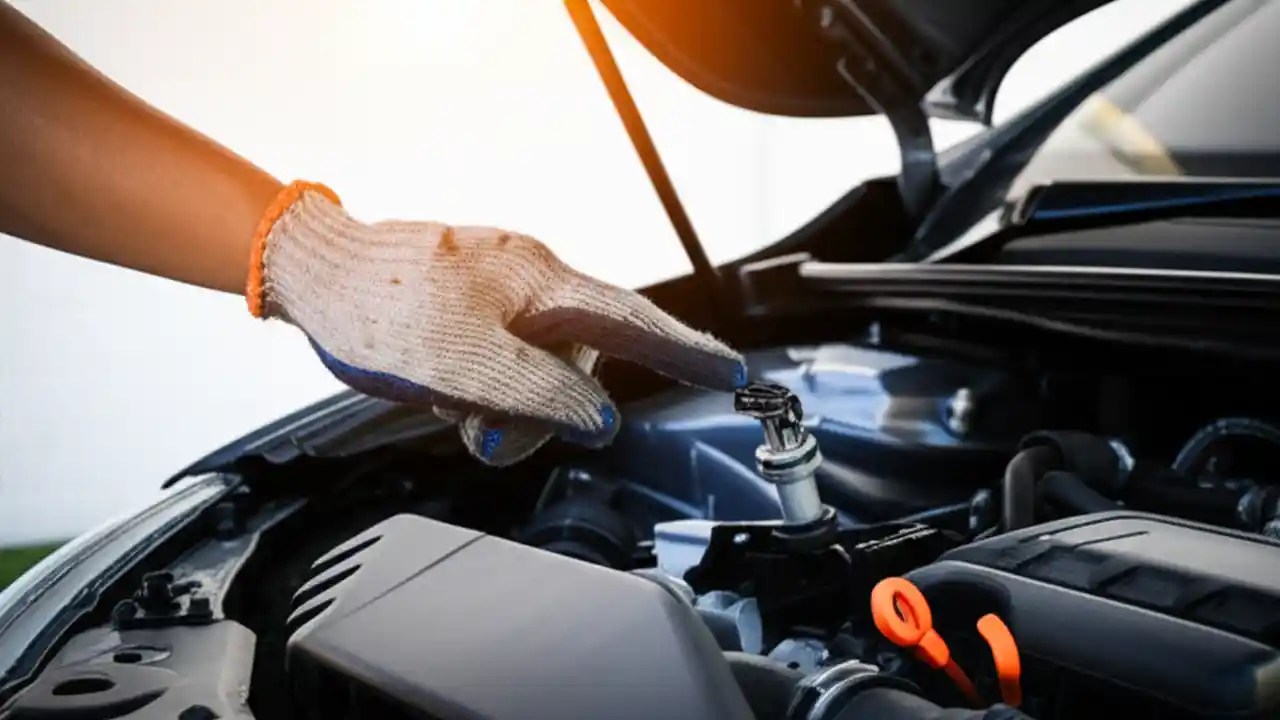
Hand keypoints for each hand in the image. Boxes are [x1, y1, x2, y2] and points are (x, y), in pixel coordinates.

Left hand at [250, 183, 745, 464]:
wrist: (313, 269)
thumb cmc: (382, 307)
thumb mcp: (466, 364)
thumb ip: (541, 394)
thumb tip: (602, 418)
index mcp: (541, 283)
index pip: (633, 322)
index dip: (686, 353)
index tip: (731, 372)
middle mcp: (527, 278)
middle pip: (580, 356)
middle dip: (549, 408)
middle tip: (494, 437)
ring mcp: (496, 286)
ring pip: (536, 362)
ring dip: (506, 402)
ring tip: (455, 410)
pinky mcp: (466, 299)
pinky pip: (501, 352)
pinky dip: (483, 384)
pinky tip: (445, 389)